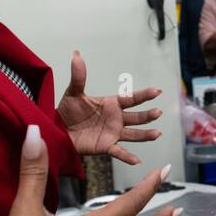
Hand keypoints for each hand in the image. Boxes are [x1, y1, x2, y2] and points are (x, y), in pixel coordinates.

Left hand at [58, 50, 161, 164]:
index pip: (131, 99)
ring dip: (145, 134)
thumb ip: (78, 76)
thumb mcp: (73, 92)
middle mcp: (116, 119)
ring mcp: (113, 133)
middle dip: (148, 115)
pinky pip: (119, 152)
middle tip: (158, 112)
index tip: (157, 91)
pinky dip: (128, 157)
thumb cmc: (67, 111)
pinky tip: (137, 160)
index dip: (144, 95)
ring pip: (133, 134)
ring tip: (157, 133)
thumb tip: (76, 54)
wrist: (58, 130)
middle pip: (136, 117)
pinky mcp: (106, 146)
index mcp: (112, 104)